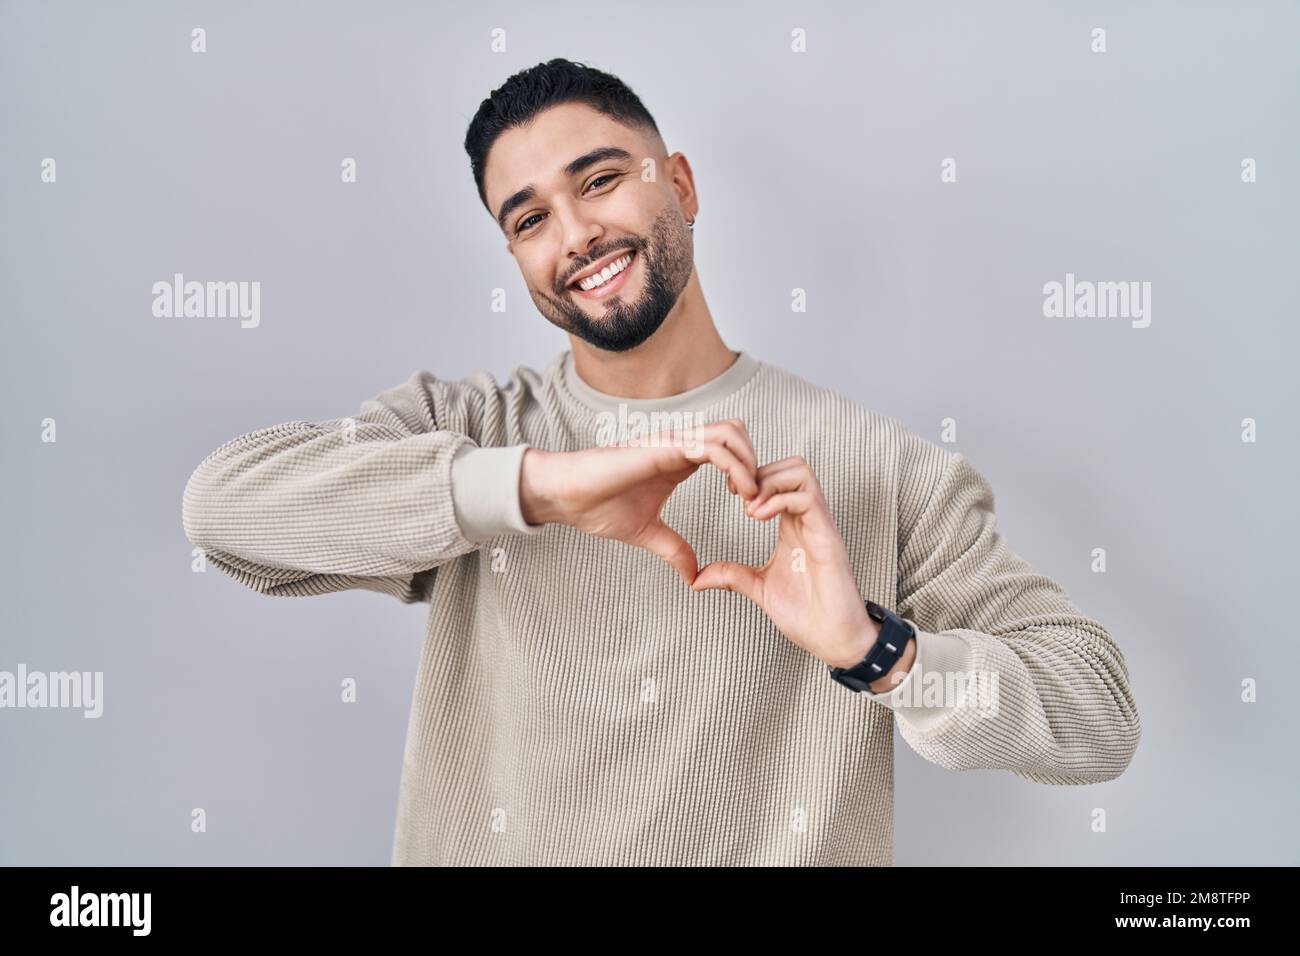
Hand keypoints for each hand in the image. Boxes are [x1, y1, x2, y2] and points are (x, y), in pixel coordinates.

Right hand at [519, 420, 759, 585]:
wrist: (567, 497)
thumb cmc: (598, 507)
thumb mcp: (647, 533)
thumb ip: (674, 549)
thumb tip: (694, 576)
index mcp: (681, 461)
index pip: (730, 450)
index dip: (748, 474)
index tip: (750, 508)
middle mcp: (681, 446)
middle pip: (738, 433)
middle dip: (756, 464)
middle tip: (755, 501)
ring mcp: (674, 443)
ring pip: (732, 432)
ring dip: (749, 463)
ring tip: (749, 498)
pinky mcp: (666, 448)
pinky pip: (715, 447)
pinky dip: (735, 467)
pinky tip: (737, 494)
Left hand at [690, 455, 877, 669]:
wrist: (834, 639)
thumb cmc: (807, 614)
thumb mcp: (759, 588)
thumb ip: (732, 576)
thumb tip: (698, 577)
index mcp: (792, 526)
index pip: (779, 478)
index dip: (752, 477)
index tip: (731, 494)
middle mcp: (808, 519)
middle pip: (791, 464)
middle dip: (759, 471)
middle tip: (738, 496)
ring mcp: (819, 525)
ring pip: (801, 471)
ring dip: (770, 482)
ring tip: (750, 510)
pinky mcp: (828, 537)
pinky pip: (807, 497)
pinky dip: (778, 500)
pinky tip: (759, 519)